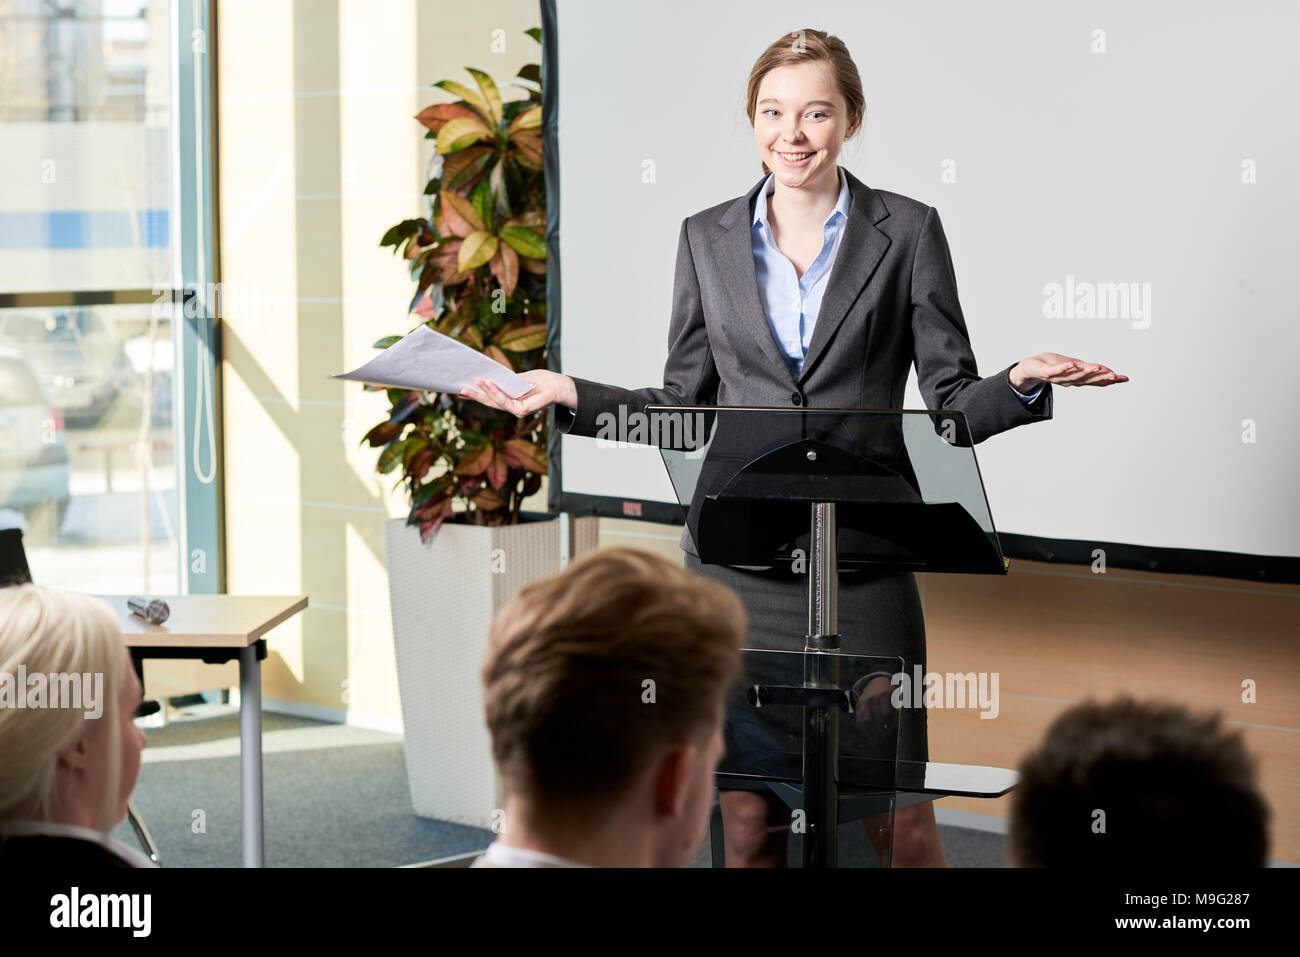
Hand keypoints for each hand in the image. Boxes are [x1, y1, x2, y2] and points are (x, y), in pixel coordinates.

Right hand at [459, 369, 576, 418]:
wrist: (557, 385)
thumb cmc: (540, 380)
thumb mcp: (518, 378)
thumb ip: (504, 380)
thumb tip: (485, 376)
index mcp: (509, 399)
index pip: (489, 398)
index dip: (475, 394)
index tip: (460, 390)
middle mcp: (511, 407)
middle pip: (489, 402)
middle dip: (474, 395)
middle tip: (459, 388)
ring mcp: (516, 411)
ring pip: (495, 402)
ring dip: (484, 391)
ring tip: (474, 381)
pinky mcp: (522, 411)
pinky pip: (506, 401)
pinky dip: (496, 392)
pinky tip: (489, 383)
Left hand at [1011, 353, 1128, 390]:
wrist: (1030, 369)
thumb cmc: (1053, 366)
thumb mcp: (1074, 367)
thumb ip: (1088, 370)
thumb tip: (1106, 371)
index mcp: (1077, 379)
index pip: (1096, 380)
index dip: (1110, 380)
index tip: (1124, 378)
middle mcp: (1069, 380)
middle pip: (1088, 379)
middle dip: (1102, 377)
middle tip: (1116, 376)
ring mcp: (1058, 377)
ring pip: (1075, 375)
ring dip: (1087, 372)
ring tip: (1100, 367)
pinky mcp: (1046, 372)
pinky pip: (1056, 371)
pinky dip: (1064, 368)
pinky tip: (1072, 364)